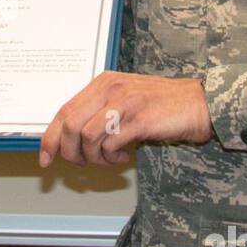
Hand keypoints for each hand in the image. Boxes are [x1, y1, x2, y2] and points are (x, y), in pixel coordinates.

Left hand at [39, 73, 211, 167]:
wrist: (200, 104)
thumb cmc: (163, 106)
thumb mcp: (125, 101)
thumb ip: (100, 112)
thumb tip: (70, 139)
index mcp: (102, 83)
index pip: (63, 111)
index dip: (50, 138)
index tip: (45, 158)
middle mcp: (109, 89)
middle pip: (69, 125)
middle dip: (69, 152)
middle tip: (83, 163)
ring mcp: (124, 103)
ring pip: (86, 137)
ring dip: (94, 157)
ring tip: (110, 159)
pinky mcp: (138, 119)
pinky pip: (109, 144)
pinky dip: (111, 158)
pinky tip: (122, 157)